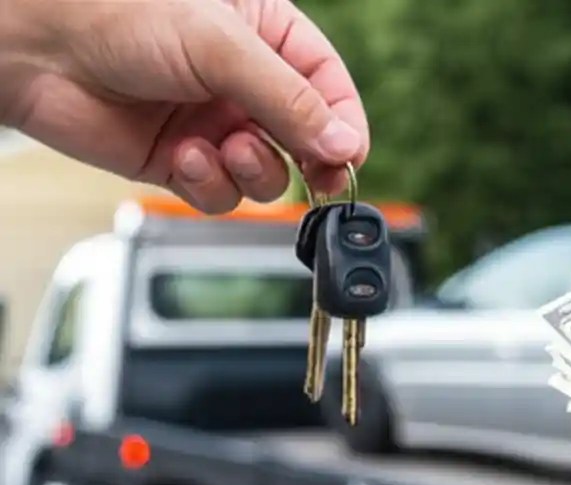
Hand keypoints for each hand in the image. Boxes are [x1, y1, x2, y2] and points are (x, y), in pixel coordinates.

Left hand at [0, 0, 367, 212]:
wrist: (35, 45)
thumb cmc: (117, 12)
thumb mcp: (221, 46)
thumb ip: (289, 99)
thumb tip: (343, 144)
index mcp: (266, 34)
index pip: (327, 86)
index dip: (343, 125)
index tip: (347, 157)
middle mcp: (243, 82)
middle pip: (305, 137)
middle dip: (308, 159)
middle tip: (316, 177)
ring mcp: (213, 123)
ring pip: (266, 174)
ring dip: (252, 171)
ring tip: (224, 148)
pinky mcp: (180, 160)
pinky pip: (219, 193)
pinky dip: (207, 184)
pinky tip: (184, 156)